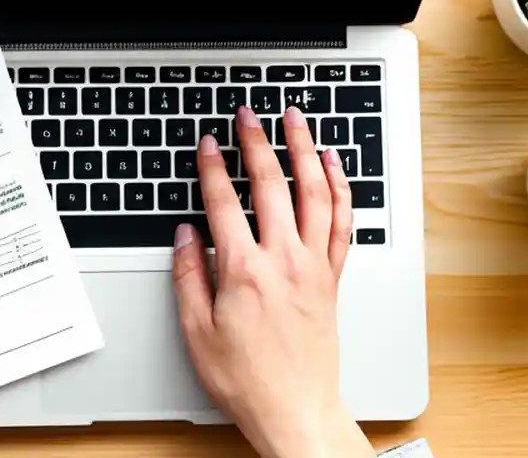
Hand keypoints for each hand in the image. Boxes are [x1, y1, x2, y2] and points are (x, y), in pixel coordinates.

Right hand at [173, 106, 372, 457]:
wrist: (295, 410)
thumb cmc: (247, 379)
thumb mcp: (197, 331)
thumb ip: (189, 276)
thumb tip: (185, 235)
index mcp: (244, 272)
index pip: (224, 202)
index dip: (212, 166)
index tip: (207, 143)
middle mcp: (284, 262)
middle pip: (272, 185)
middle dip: (257, 142)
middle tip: (248, 116)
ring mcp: (314, 266)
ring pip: (315, 193)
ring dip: (305, 150)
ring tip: (295, 120)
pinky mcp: (332, 278)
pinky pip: (342, 222)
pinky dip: (340, 188)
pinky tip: (333, 166)